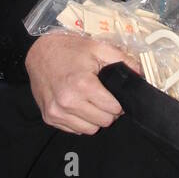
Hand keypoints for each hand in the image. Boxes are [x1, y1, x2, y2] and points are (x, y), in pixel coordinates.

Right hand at [25, 30, 141, 134]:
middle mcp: (68, 101)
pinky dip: (80, 121)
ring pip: (90, 130)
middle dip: (108, 111)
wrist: (39, 53)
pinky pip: (74, 130)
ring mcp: (57, 111)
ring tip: (90, 102)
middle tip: (104, 98)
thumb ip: (122, 60)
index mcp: (83, 84)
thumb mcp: (98, 48)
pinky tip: (78, 105)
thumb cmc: (69, 50)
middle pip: (103, 122)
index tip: (114, 96)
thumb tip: (140, 74)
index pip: (113, 109)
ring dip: (94, 118)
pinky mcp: (49, 117)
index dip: (118, 103)